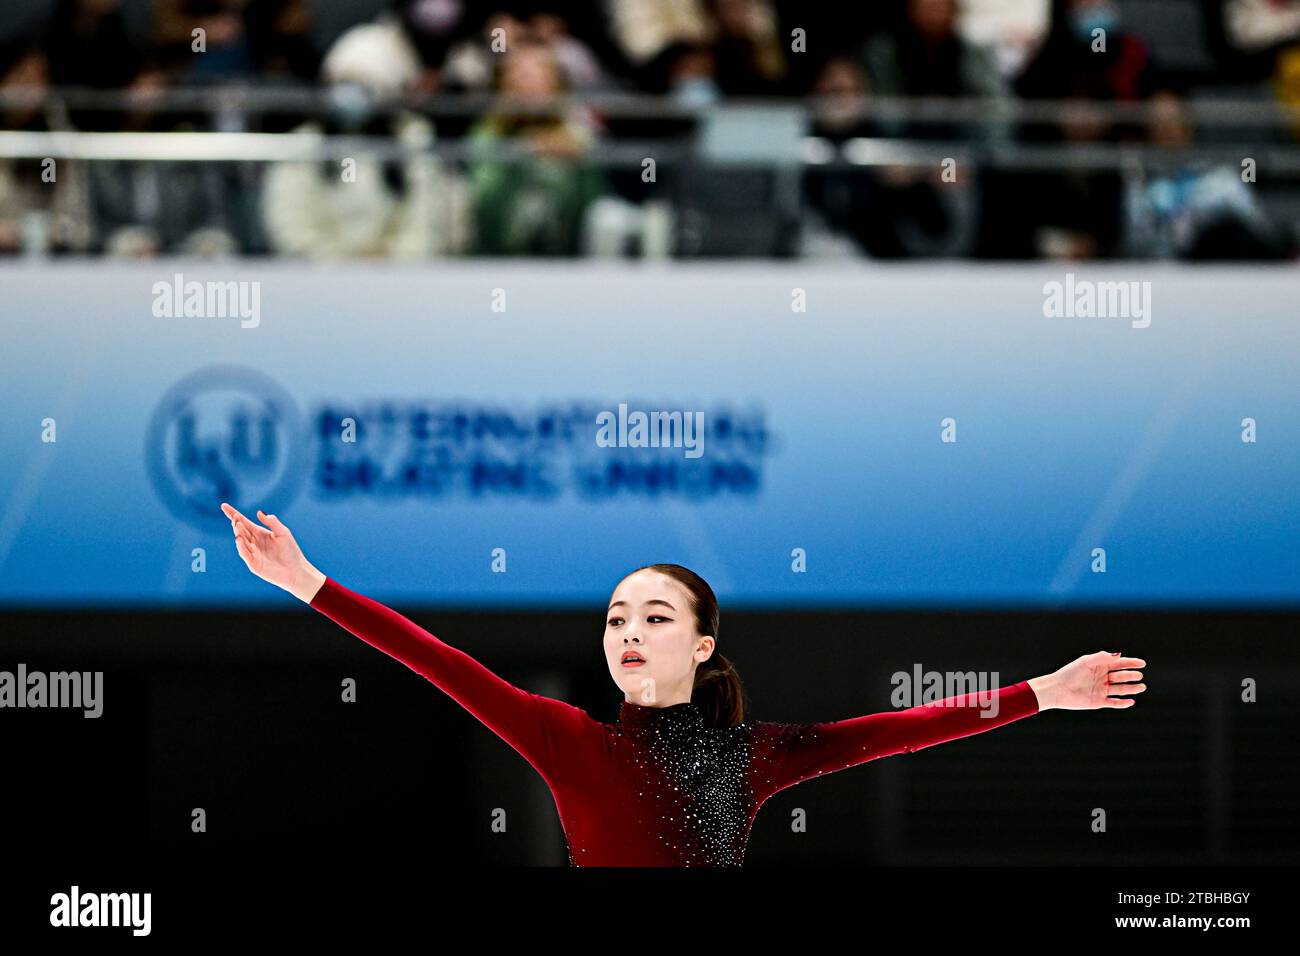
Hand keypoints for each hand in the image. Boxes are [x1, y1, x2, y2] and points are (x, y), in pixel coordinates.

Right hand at [220, 502, 324, 602]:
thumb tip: (259, 512)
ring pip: (241, 541)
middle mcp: (254, 542)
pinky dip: (240, 546)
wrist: (296, 570)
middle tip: (235, 517)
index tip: (224, 506)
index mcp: (260, 533)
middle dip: (236, 523)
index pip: (244, 522)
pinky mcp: (253, 564)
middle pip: (241, 530)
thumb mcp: (283, 533)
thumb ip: (272, 522)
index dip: (233, 514)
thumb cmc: (291, 551)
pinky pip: (244, 554)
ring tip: (237, 525)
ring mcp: (252, 553)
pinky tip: (239, 538)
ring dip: (238, 533)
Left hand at [1030, 651, 1146, 710]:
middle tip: (1139, 676)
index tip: (1142, 663)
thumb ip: (1102, 657)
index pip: (1118, 664)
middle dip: (1131, 676)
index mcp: (1099, 666)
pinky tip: (1131, 701)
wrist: (1057, 690)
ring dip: (1131, 689)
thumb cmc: (1069, 673)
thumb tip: (1119, 654)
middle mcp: (1102, 677)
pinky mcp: (1098, 701)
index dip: (1131, 663)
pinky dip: (1123, 703)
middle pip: (1121, 676)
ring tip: (1141, 687)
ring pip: (1120, 689)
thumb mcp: (1086, 662)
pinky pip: (1114, 703)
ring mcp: (1101, 690)